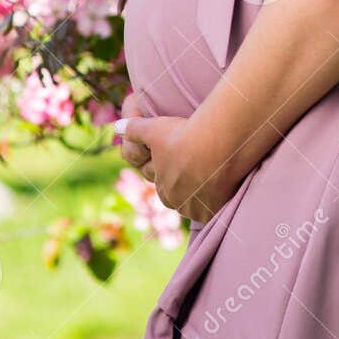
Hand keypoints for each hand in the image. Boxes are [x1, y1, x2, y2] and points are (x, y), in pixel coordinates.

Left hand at [115, 110, 229, 224]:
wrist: (218, 145)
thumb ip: (135, 129)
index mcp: (162, 187)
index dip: (168, 167)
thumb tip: (117, 127)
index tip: (180, 155)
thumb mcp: (154, 129)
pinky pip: (214, 209)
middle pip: (179, 194)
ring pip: (196, 203)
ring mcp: (197, 208)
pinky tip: (222, 187)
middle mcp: (177, 202)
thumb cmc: (183, 136)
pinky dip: (216, 200)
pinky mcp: (216, 210)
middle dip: (183, 183)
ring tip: (211, 174)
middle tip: (196, 164)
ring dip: (200, 193)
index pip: (163, 181)